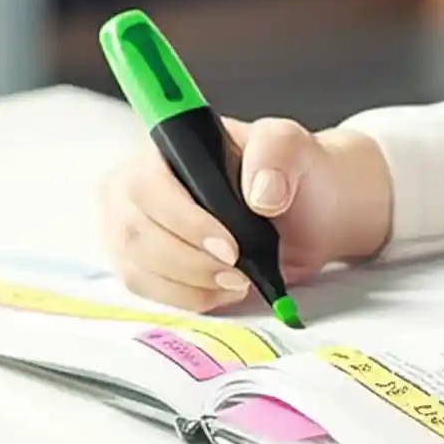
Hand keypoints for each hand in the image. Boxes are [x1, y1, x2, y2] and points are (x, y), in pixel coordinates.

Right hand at [99, 116, 391, 311]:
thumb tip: (258, 194)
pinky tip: (222, 290)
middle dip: (189, 263)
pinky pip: (145, 288)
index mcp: (167, 146)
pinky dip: (186, 297)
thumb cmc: (293, 173)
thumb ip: (276, 151)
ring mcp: (134, 224)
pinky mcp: (143, 260)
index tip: (230, 247)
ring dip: (189, 285)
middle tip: (239, 273)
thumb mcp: (294, 145)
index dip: (183, 222)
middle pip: (133, 233)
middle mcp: (138, 184)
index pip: (145, 185)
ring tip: (237, 281)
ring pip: (135, 267)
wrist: (310, 211)